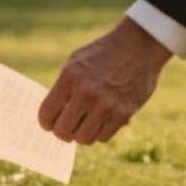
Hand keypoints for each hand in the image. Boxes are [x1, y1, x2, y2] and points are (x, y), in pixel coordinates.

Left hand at [38, 17, 172, 144]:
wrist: (139, 46)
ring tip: (85, 123)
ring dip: (82, 134)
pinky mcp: (123, 114)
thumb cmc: (103, 54)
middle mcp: (86, 93)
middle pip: (63, 131)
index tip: (50, 123)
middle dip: (62, 132)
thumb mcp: (76, 62)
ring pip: (83, 139)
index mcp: (70, 77)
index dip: (46, 123)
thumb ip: (63, 88)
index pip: (47, 113)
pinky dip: (100, 133)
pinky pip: (103, 138)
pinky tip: (101, 120)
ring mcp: (106, 105)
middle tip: (67, 127)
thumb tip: (52, 118)